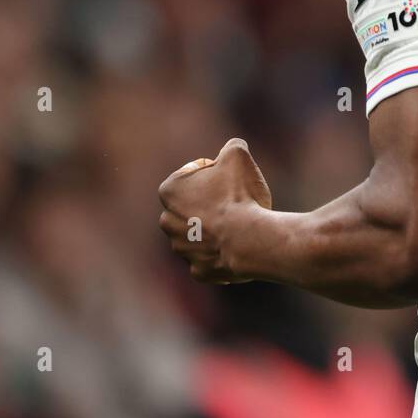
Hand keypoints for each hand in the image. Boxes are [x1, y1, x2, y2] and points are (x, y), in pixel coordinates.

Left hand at [158, 137, 272, 282]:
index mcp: (170, 191)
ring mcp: (182, 249)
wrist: (250, 240)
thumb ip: (232, 146)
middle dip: (211, 201)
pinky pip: (211, 257)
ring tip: (240, 223)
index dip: (217, 170)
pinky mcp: (199, 271)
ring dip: (216, 227)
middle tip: (236, 199)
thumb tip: (234, 147)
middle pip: (193, 204)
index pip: (194, 172)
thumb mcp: (238, 156)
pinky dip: (224, 251)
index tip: (232, 177)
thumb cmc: (240, 196)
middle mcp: (167, 221)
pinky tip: (239, 244)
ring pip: (200, 232)